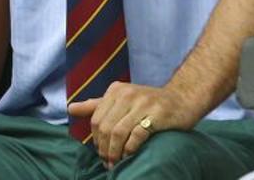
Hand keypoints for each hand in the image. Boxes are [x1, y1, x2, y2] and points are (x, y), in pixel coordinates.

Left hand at [68, 82, 201, 168]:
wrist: (183, 99)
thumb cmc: (149, 103)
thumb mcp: (121, 99)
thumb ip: (96, 105)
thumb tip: (70, 109)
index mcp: (116, 90)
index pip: (96, 119)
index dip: (96, 139)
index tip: (100, 153)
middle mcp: (127, 95)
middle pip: (105, 127)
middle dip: (104, 148)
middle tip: (107, 162)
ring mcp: (143, 104)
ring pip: (118, 132)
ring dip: (115, 152)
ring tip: (116, 163)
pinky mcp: (157, 115)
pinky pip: (137, 135)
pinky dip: (130, 148)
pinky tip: (130, 156)